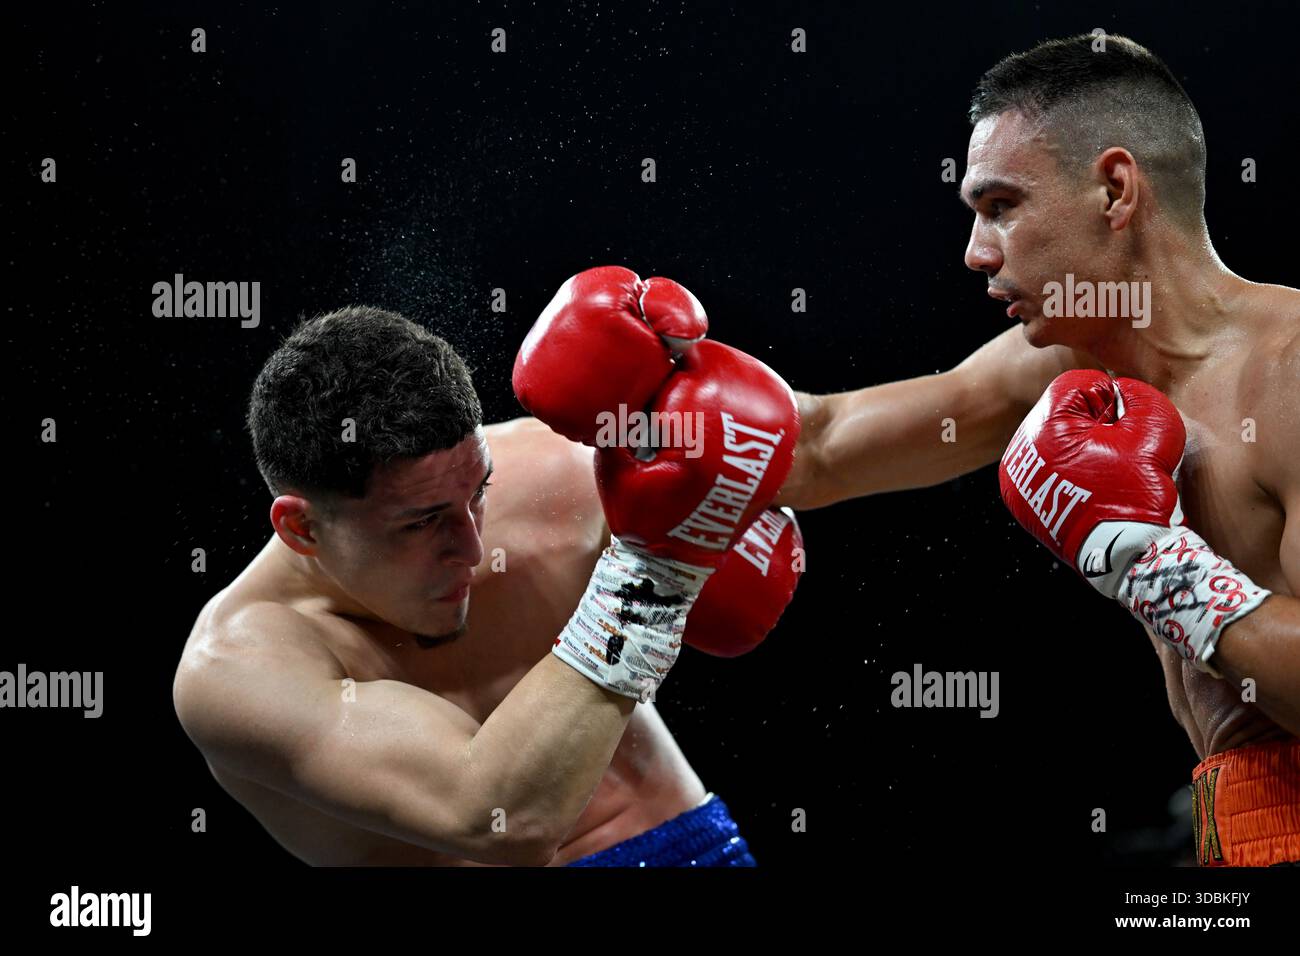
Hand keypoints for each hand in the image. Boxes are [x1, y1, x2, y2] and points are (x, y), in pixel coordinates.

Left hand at [1000, 370, 1269, 673]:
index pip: (1078, 387)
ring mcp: (1016, 482)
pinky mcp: (1023, 504)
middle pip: (1062, 415)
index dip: (1111, 400)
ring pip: (1055, 443)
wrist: (1124, 556)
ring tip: (1106, 473)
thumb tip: (1119, 390)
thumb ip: (1138, 395)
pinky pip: (1049, 472)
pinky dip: (1070, 475)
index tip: (1126, 425)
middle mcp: (1019, 453)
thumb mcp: (1153, 429)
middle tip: (1119, 452)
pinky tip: (1092, 491)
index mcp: (1042, 428)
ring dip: (1082, 449)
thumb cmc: (1138, 490)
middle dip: (1094, 425)